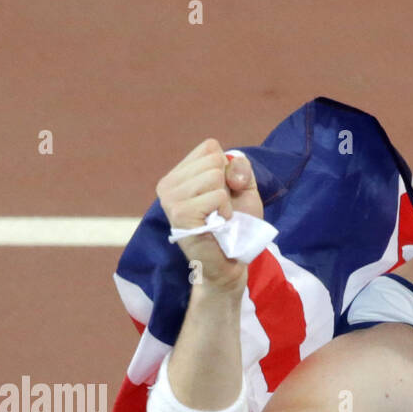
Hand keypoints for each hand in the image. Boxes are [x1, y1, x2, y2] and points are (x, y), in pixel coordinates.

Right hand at [155, 139, 262, 292]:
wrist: (231, 265)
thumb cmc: (236, 228)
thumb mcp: (244, 190)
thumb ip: (240, 167)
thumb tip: (227, 164)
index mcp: (178, 175)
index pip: (210, 147)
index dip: (228, 170)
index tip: (225, 195)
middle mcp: (168, 184)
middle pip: (213, 159)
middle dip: (228, 186)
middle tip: (221, 211)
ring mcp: (170, 198)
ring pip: (214, 175)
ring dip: (226, 201)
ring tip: (217, 219)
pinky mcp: (179, 214)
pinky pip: (217, 196)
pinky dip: (225, 212)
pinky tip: (216, 226)